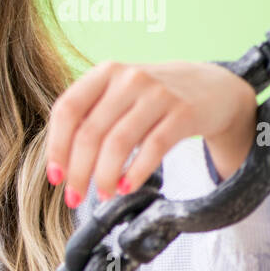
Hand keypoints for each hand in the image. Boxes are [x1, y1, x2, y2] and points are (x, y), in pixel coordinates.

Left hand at [45, 60, 256, 205]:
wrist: (214, 86)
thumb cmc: (153, 96)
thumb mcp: (119, 93)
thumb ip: (90, 116)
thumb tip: (60, 162)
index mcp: (105, 73)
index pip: (67, 110)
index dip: (56, 146)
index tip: (55, 176)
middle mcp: (129, 79)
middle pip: (91, 132)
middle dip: (78, 171)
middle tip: (74, 197)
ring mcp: (158, 94)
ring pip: (118, 143)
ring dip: (105, 176)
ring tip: (103, 194)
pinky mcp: (184, 113)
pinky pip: (153, 148)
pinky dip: (135, 172)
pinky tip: (126, 187)